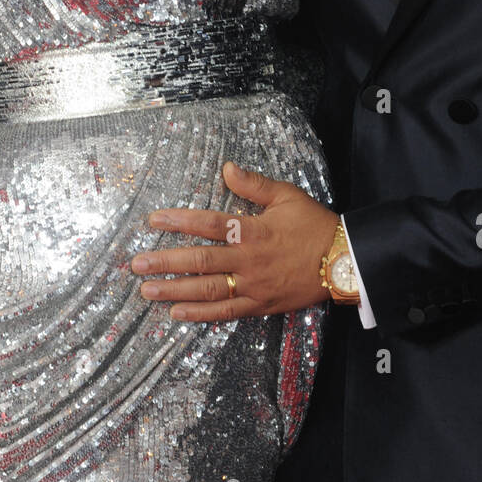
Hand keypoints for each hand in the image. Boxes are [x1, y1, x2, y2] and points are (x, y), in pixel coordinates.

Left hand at [130, 160, 337, 320]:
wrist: (345, 261)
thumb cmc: (315, 226)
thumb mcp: (287, 196)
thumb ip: (254, 185)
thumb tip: (226, 168)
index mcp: (253, 230)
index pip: (209, 224)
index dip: (179, 221)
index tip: (153, 221)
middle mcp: (248, 260)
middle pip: (200, 261)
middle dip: (166, 262)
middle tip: (137, 265)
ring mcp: (253, 285)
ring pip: (208, 289)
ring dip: (175, 290)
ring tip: (147, 290)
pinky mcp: (260, 305)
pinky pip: (226, 312)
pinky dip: (200, 314)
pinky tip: (177, 313)